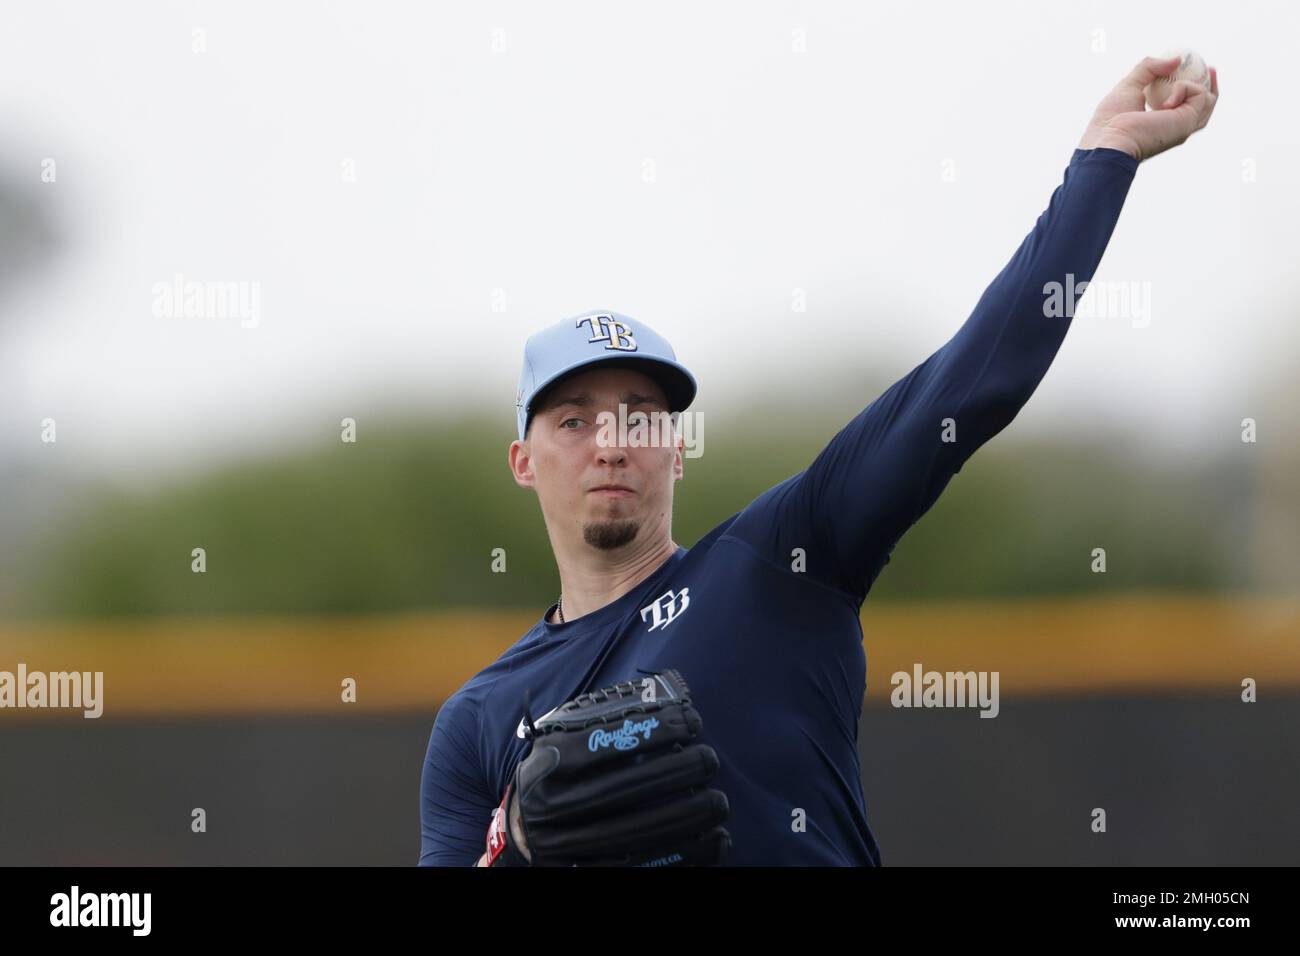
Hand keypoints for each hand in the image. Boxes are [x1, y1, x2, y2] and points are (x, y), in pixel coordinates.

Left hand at [1077, 54, 1218, 161]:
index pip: (1186, 107)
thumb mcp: (1129, 86)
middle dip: (1211, 86)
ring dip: (1202, 83)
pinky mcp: (1187, 122)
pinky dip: (1185, 87)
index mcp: (1162, 124)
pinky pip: (1199, 94)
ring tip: (1200, 72)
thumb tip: (1175, 60)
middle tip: (1211, 68)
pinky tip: (1165, 100)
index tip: (1194, 69)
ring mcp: (1184, 126)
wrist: (1109, 141)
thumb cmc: (1111, 120)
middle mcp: (1176, 128)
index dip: (1193, 88)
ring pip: (1207, 101)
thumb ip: (1148, 69)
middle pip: (1205, 106)